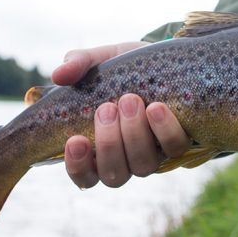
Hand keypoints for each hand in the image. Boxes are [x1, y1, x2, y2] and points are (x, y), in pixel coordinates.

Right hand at [51, 42, 191, 188]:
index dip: (78, 166)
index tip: (75, 140)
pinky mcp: (179, 142)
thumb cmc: (122, 69)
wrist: (162, 59)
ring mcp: (153, 154)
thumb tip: (58, 74)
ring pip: (143, 165)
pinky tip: (157, 107)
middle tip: (107, 107)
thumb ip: (78, 64)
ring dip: (135, 135)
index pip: (84, 176)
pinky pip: (175, 148)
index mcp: (98, 149)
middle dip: (109, 143)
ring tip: (130, 100)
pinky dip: (165, 130)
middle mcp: (126, 160)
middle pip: (114, 175)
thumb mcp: (99, 61)